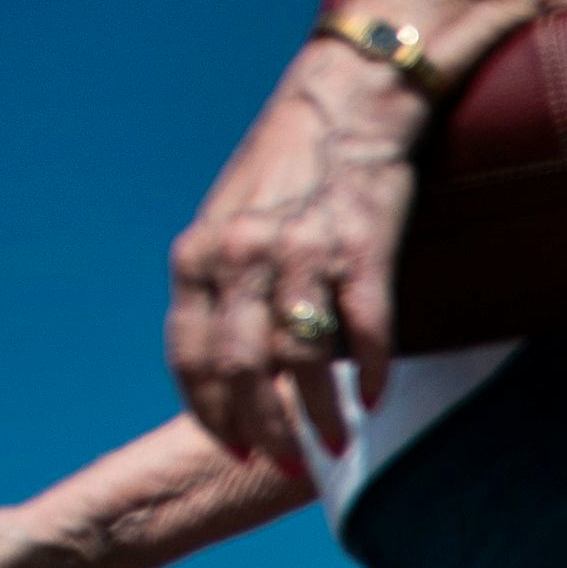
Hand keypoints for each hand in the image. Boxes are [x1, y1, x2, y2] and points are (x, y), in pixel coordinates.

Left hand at [168, 44, 429, 468]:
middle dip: (264, 430)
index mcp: (198, 255)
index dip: (211, 412)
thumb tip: (230, 361)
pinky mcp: (359, 250)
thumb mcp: (231, 222)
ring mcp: (299, 255)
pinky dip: (369, 372)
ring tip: (334, 449)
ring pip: (299, 360)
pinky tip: (376, 398)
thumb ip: (222, 284)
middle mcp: (240, 257)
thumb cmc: (289, 167)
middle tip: (286, 466)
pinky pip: (362, 330)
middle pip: (240, 370)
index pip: (190, 356)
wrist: (346, 101)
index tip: (234, 447)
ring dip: (318, 416)